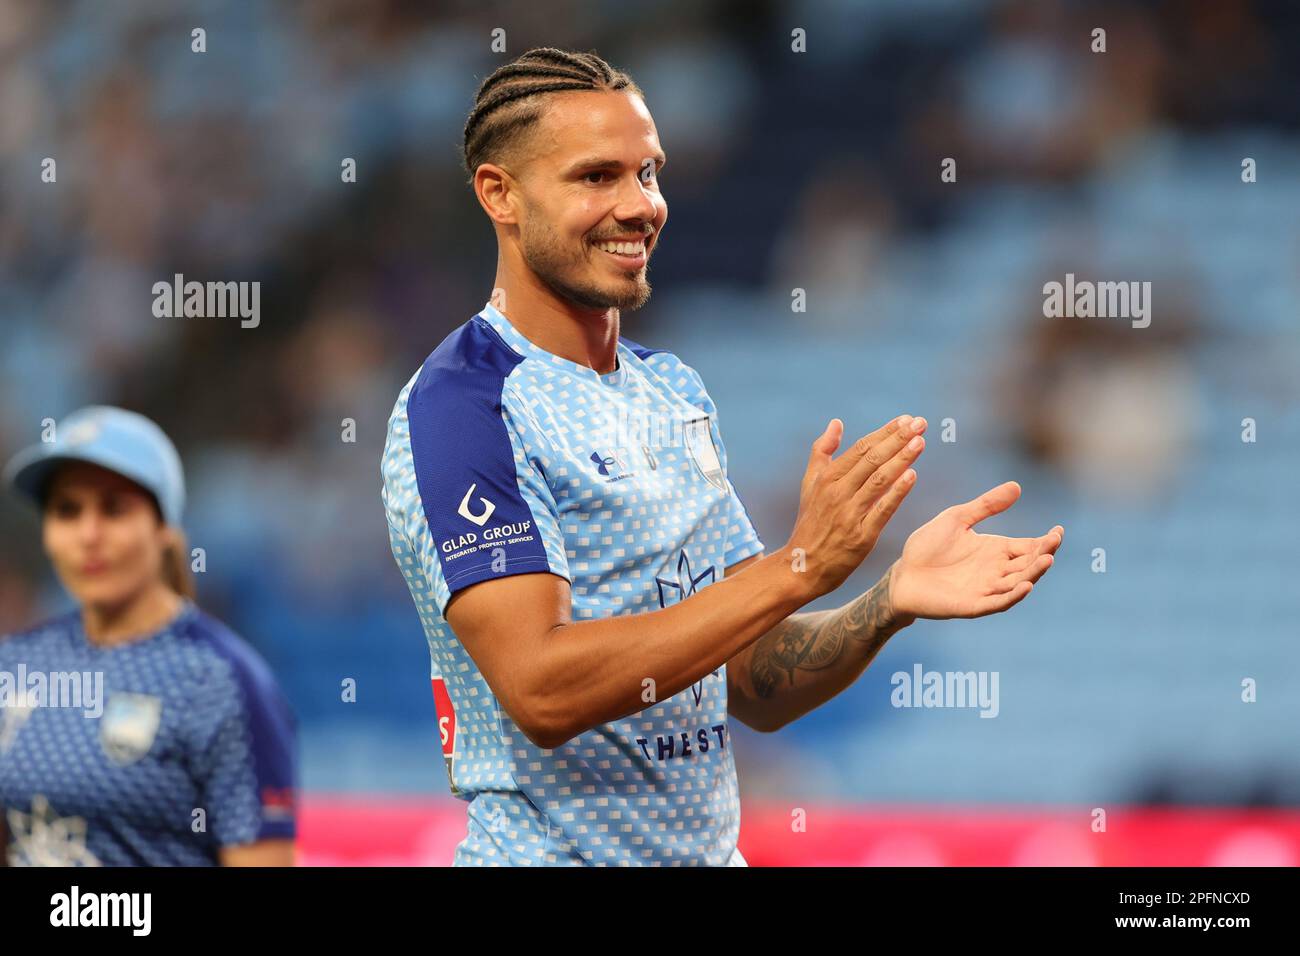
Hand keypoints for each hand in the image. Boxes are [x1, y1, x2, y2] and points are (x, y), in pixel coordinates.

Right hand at [785, 413, 927, 598]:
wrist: (801, 566)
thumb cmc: (810, 523)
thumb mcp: (809, 484)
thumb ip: (822, 451)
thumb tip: (836, 423)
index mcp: (828, 478)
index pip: (861, 448)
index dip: (885, 432)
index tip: (907, 419)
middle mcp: (838, 492)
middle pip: (872, 459)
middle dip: (898, 439)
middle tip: (920, 423)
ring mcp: (849, 514)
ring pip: (879, 480)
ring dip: (901, 459)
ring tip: (920, 442)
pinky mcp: (861, 536)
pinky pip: (882, 510)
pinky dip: (897, 492)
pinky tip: (912, 476)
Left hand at [889, 481, 1062, 619]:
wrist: (901, 574)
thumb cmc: (927, 546)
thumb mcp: (957, 518)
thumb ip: (986, 506)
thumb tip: (1017, 486)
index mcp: (996, 550)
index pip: (1029, 547)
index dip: (1046, 541)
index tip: (1058, 531)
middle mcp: (996, 571)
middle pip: (1028, 565)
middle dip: (1043, 555)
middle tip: (1054, 543)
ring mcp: (986, 589)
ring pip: (1018, 583)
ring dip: (1034, 574)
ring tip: (1046, 560)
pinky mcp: (973, 605)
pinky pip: (998, 602)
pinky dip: (1013, 596)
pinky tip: (1025, 586)